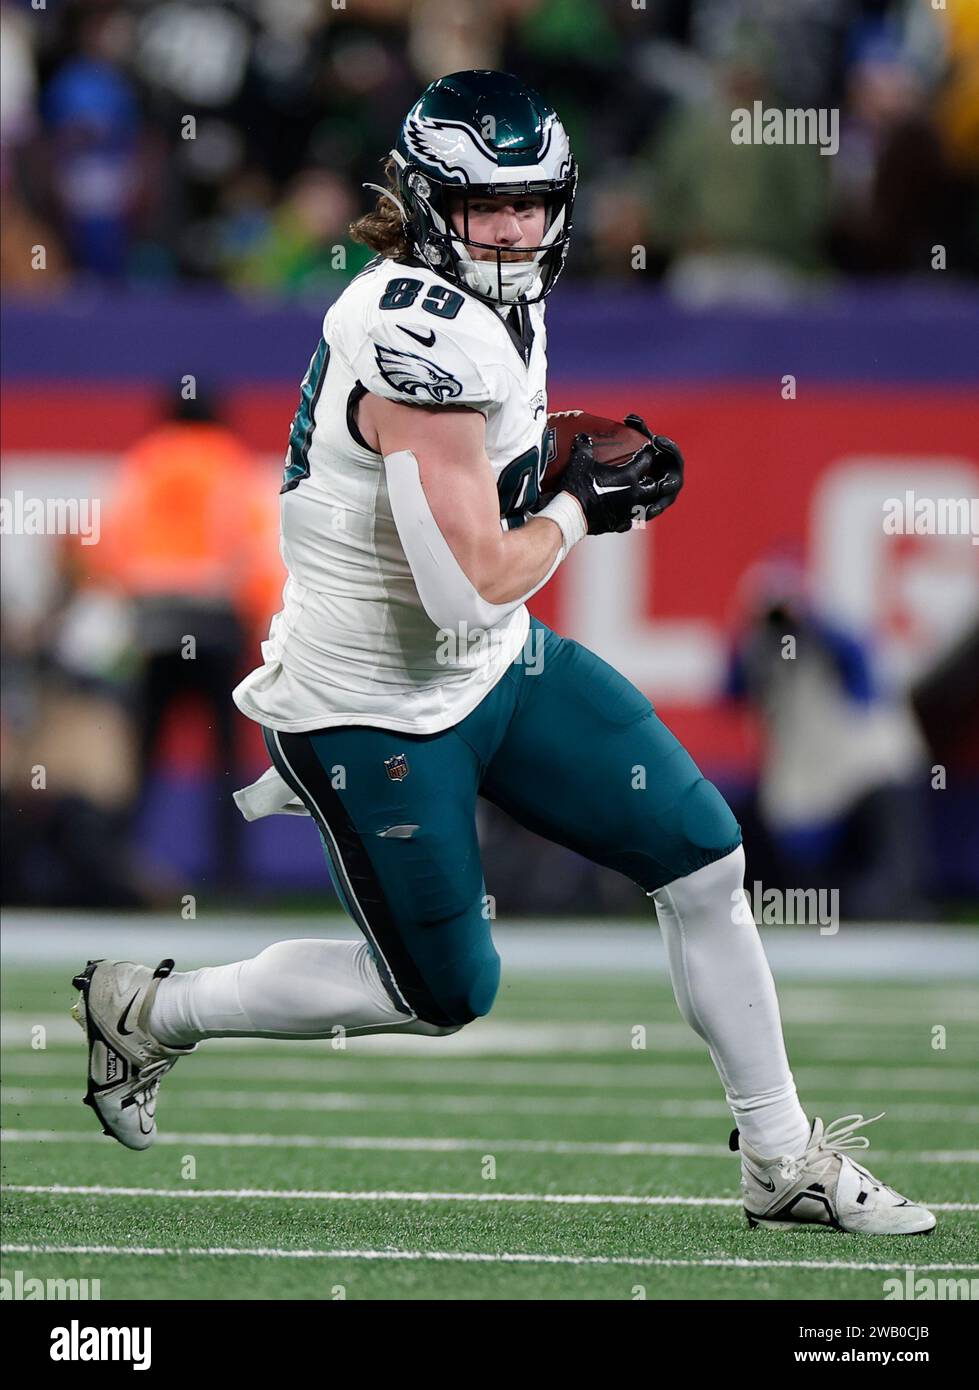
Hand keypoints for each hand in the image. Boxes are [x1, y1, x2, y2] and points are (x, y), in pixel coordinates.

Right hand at [559, 430, 683, 534]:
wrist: (570, 513)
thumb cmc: (577, 485)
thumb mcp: (581, 461)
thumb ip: (585, 446)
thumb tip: (583, 437)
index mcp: (629, 476)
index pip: (646, 461)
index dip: (647, 454)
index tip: (645, 451)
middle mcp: (633, 495)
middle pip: (653, 486)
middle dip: (652, 479)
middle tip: (645, 474)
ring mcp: (628, 512)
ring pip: (648, 507)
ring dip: (646, 500)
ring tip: (640, 495)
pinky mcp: (619, 524)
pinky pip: (631, 521)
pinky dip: (631, 516)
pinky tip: (626, 513)